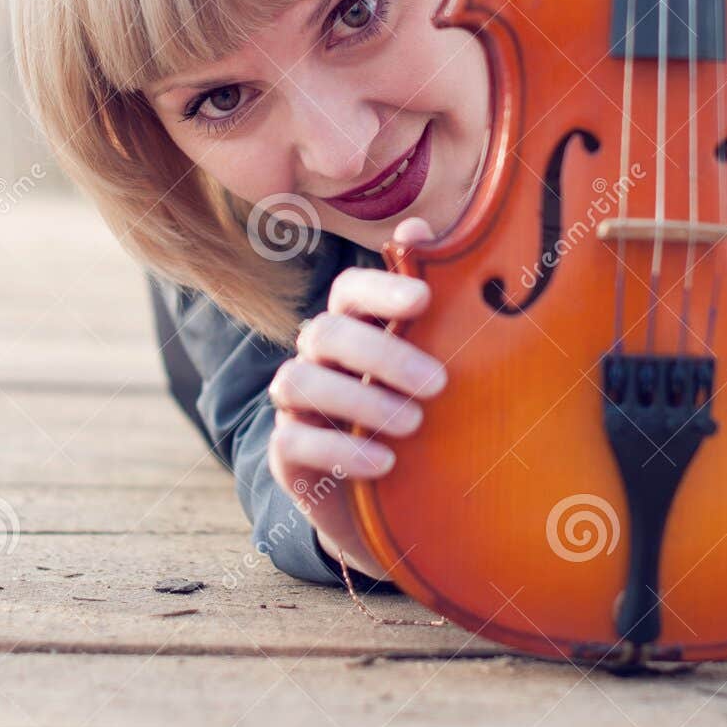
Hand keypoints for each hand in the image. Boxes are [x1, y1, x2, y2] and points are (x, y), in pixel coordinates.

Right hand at [267, 217, 445, 579]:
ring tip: (413, 424)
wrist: (397, 501)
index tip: (425, 298)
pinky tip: (384, 464)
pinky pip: (293, 442)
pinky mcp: (287, 455)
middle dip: (381, 353)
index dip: (380, 289)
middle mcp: (316, 358)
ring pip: (297, 381)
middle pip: (326, 332)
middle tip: (438, 383)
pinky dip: (338, 450)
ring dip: (358, 400)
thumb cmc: (420, 413)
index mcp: (352, 326)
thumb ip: (430, 303)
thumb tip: (417, 225)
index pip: (349, 290)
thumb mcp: (433, 361)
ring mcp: (296, 406)